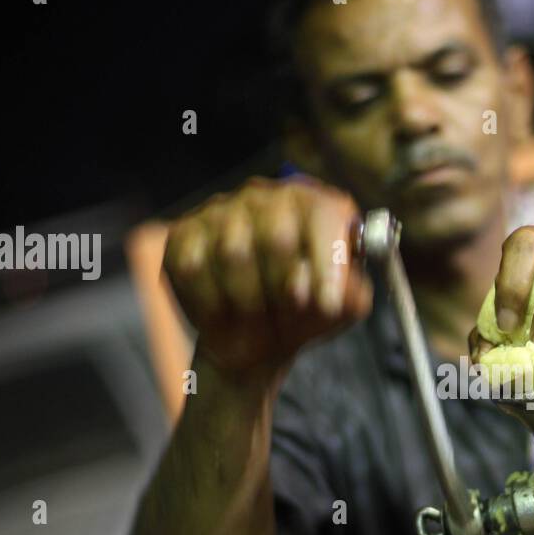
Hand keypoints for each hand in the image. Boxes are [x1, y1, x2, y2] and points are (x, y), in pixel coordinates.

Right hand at [162, 176, 372, 378]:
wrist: (254, 337)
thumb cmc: (304, 312)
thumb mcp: (341, 309)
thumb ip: (349, 297)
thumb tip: (321, 291)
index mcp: (313, 204)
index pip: (323, 217)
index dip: (327, 263)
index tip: (327, 305)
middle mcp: (266, 197)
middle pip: (278, 237)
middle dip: (285, 289)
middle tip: (288, 313)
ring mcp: (221, 211)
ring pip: (235, 254)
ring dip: (250, 300)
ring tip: (258, 316)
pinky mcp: (183, 234)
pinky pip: (195, 268)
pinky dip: (214, 303)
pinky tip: (225, 311)